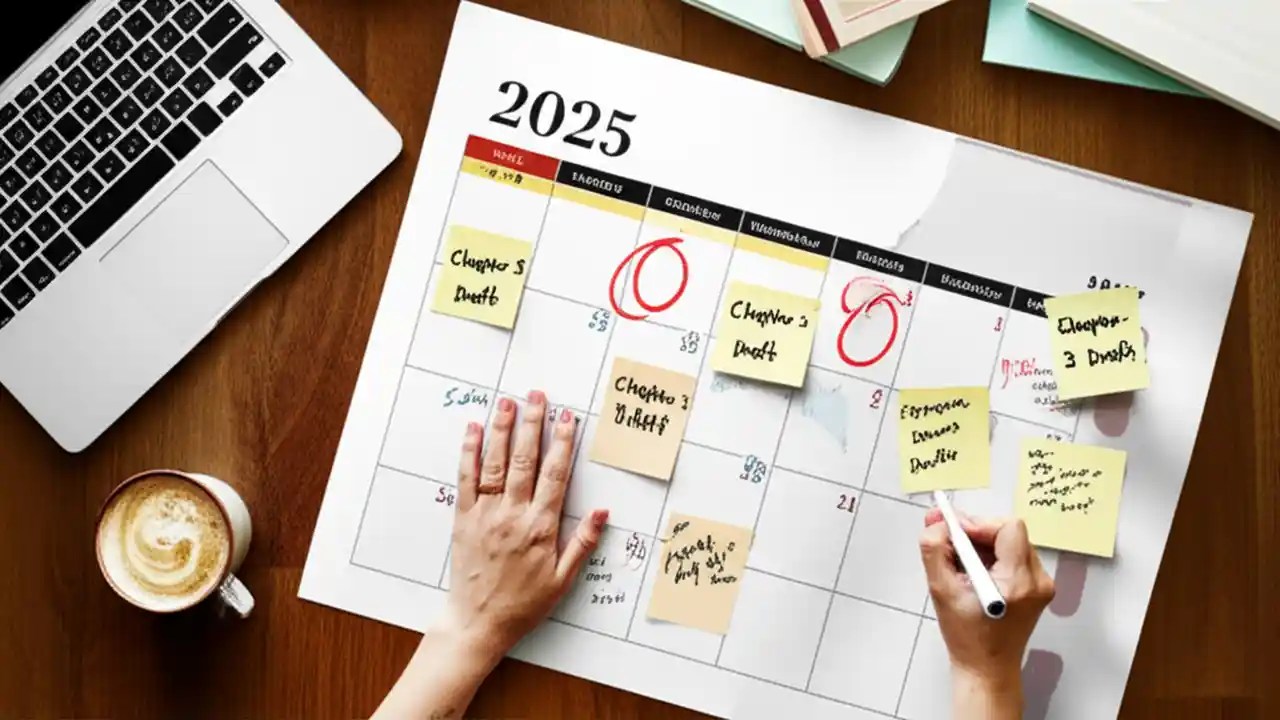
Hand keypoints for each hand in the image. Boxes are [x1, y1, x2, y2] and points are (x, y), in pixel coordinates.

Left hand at [440, 390, 608, 657]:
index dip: (562, 444)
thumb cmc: (523, 604)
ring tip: (508, 402)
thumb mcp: (562, 580)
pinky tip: (474, 429)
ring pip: (495, 463)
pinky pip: (466, 479)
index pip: (554, 476)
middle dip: (532, 424)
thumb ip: (582, 543)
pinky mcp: (463, 518)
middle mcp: (512, 515)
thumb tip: (603, 513)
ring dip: (503, 430)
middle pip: (525, 460)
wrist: (478, 622)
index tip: (567, 418)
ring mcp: (486, 514)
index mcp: (540, 528)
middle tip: (537, 396)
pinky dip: (469, 452)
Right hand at [919, 511, 1053, 702]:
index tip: (955, 532)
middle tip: (949, 539)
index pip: (1008, 529)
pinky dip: (992, 556)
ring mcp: (1041, 584)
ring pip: (1011, 542)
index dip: (978, 524)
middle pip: (1009, 532)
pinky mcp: (1038, 587)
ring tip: (961, 561)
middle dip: (977, 532)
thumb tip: (937, 524)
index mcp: (1017, 583)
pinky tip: (975, 571)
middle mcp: (1037, 580)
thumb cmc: (966, 638)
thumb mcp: (941, 591)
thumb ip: (934, 551)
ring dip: (983, 544)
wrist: (987, 668)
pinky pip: (1014, 555)